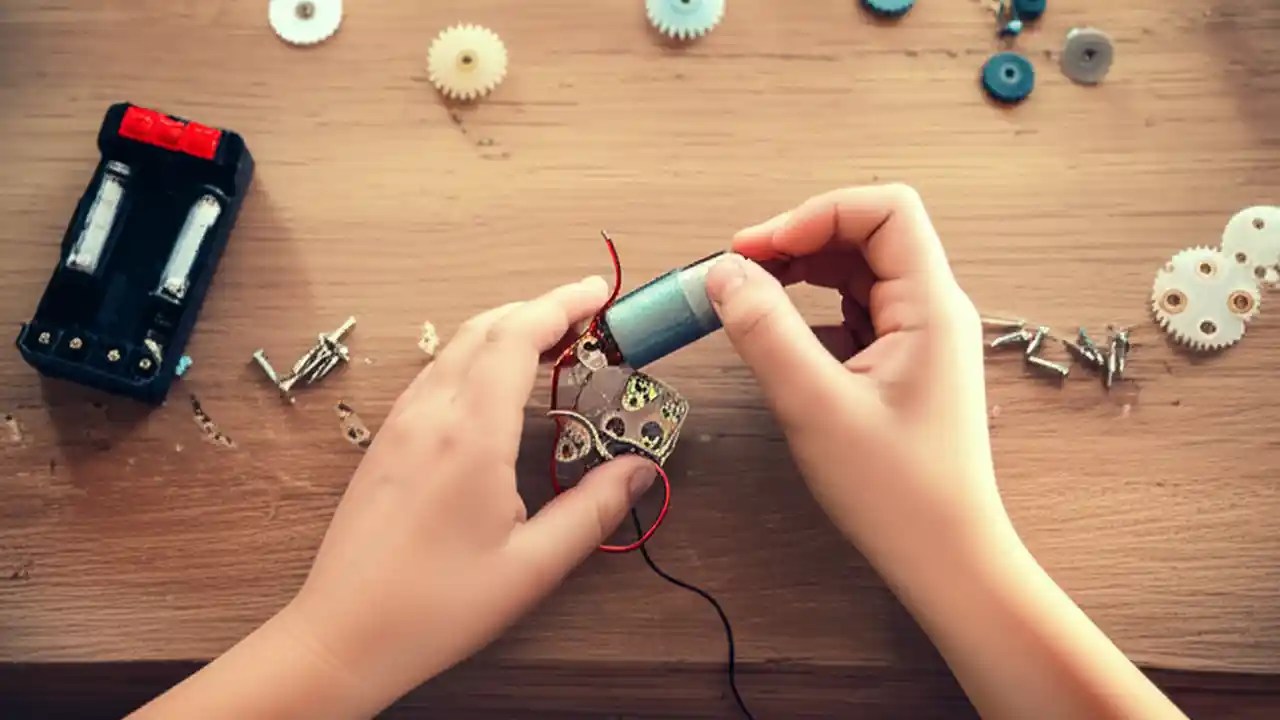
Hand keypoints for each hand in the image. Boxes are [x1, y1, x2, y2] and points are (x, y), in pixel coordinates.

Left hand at [284, 277, 655, 711]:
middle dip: (539, 308)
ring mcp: (401, 425)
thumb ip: (591, 510)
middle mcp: (430, 415)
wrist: (343, 634)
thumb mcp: (531, 566)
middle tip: (588, 315)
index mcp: (470, 435)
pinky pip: (435, 374)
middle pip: (485, 328)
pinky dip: (475, 356)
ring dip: (505, 329)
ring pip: (455, 346)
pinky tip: (496, 384)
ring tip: (551, 340)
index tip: (599, 293)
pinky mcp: (386, 442)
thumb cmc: (436, 606)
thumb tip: (640, 470)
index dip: (562, 304)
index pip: (518, 338)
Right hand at [704, 185, 1004, 586]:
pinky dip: (813, 312)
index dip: (817, 214)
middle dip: (799, 241)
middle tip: (737, 271)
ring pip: (858, 274)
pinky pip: (856, 313)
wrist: (946, 558)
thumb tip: (724, 273)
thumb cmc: (896, 491)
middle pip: (867, 236)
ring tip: (749, 298)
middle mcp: (934, 310)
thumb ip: (765, 332)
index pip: (885, 209)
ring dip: (803, 275)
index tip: (758, 249)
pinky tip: (781, 339)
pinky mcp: (905, 365)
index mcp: (931, 306)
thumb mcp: (816, 406)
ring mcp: (922, 337)